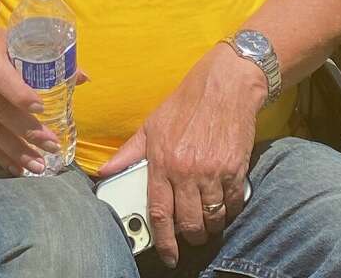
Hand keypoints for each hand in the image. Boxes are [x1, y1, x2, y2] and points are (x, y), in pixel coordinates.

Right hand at [0, 5, 60, 175]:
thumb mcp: (6, 37)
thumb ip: (40, 56)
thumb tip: (81, 76)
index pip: (0, 76)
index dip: (19, 94)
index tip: (41, 107)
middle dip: (26, 131)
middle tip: (52, 144)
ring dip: (15, 150)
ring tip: (39, 165)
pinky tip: (17, 168)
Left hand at [97, 44, 262, 267]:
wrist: (225, 86)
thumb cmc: (185, 103)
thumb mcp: (151, 124)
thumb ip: (128, 153)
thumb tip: (104, 171)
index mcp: (162, 160)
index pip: (160, 212)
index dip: (163, 241)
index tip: (167, 255)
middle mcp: (187, 170)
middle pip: (189, 223)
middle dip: (189, 237)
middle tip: (189, 235)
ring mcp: (213, 171)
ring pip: (212, 218)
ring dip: (210, 227)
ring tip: (206, 221)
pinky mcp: (236, 170)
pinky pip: (233, 205)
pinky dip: (229, 211)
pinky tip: (223, 204)